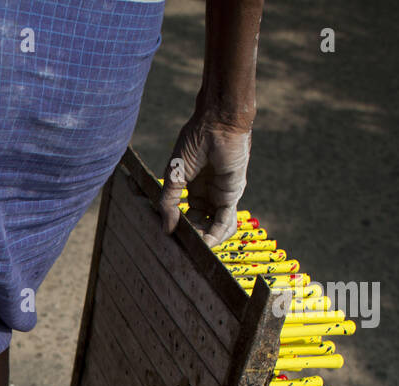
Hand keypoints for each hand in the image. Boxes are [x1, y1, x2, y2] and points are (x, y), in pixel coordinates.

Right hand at [158, 112, 251, 246]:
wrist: (218, 124)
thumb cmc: (195, 140)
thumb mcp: (174, 175)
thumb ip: (168, 202)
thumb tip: (166, 229)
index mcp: (194, 188)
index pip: (187, 216)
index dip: (180, 228)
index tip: (171, 238)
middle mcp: (209, 194)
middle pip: (201, 224)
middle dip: (192, 237)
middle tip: (182, 247)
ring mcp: (221, 196)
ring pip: (214, 227)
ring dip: (205, 240)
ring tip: (195, 248)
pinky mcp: (232, 195)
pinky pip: (226, 222)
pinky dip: (217, 236)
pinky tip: (206, 244)